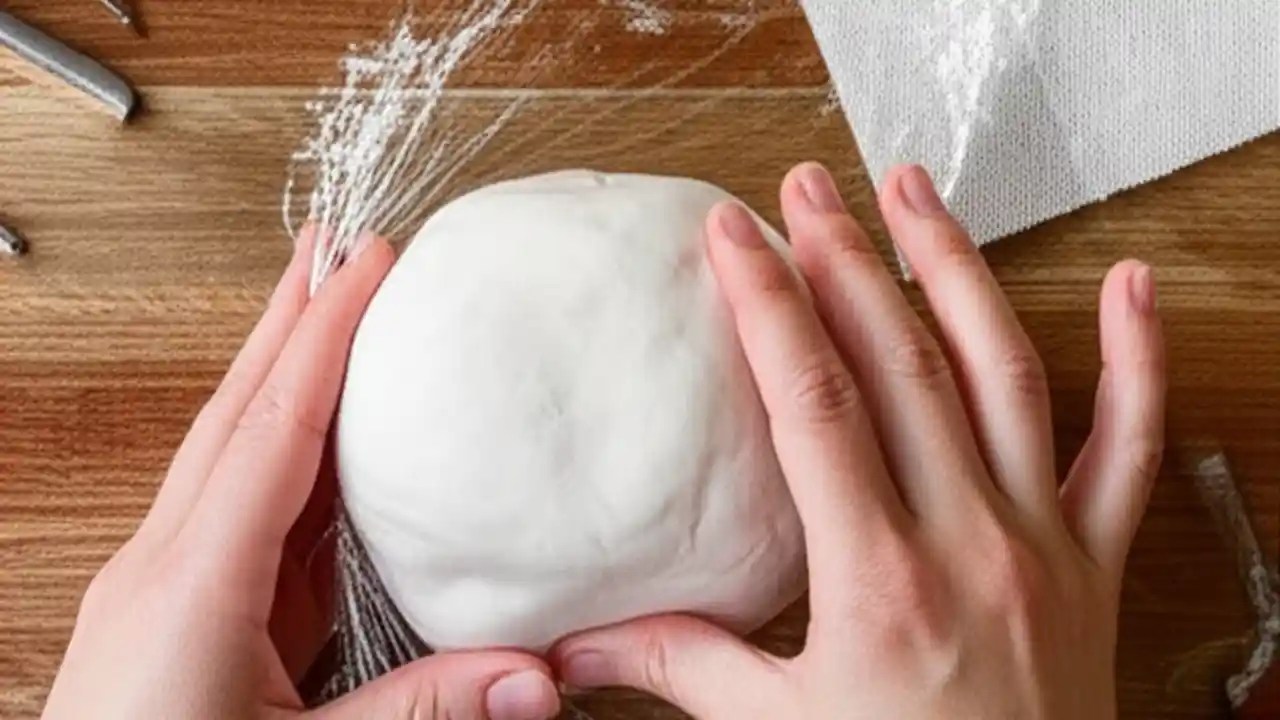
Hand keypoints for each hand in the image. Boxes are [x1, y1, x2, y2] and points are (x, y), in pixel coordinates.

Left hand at [43, 232, 560, 719]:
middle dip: (290, 319)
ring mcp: (173, 587)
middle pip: (240, 412)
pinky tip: (331, 445)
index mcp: (192, 587)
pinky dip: (294, 455)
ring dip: (289, 375)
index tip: (366, 259)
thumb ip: (416, 711)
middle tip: (334, 242)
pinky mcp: (191, 616)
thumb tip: (534, 673)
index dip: (324, 335)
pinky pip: (249, 511)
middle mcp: (170, 567)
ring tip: (335, 316)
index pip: (272, 428)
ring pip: (238, 451)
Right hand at [551, 163, 1164, 718]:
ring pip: (1006, 374)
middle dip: (846, 260)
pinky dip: (1138, 360)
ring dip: (955, 270)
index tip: (732, 234)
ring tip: (913, 189)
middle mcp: (968, 542)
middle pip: (902, 365)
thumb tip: (575, 640)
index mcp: (878, 581)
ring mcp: (1042, 543)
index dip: (770, 307)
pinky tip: (1131, 284)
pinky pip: (1132, 447)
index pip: (814, 405)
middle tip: (806, 186)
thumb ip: (680, 667)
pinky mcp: (1095, 560)